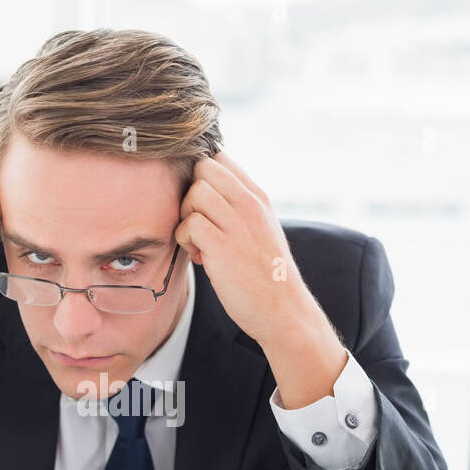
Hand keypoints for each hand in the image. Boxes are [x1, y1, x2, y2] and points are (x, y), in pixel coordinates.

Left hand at [176, 152, 347, 408]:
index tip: (204, 206)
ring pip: (195, 192)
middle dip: (191, 193)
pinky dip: (185, 239)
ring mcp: (238, 224)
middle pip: (204, 168)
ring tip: (200, 243)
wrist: (283, 310)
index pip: (221, 159)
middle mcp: (250, 204)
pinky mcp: (223, 247)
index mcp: (259, 197)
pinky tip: (201, 257)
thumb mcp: (262, 230)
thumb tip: (205, 196)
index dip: (203, 178)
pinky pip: (189, 223)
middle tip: (198, 222)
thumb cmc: (267, 274)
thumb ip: (239, 209)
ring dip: (186, 218)